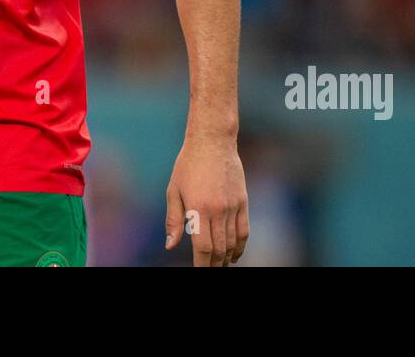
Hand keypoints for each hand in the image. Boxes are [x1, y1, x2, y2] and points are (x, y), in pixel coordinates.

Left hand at [164, 134, 248, 265]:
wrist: (213, 141)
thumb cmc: (188, 165)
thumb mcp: (173, 190)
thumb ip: (174, 221)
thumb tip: (170, 246)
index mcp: (198, 208)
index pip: (202, 248)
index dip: (201, 265)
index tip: (199, 271)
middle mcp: (218, 210)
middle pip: (218, 249)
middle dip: (213, 265)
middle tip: (208, 270)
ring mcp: (232, 206)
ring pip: (232, 243)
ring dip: (226, 258)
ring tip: (220, 265)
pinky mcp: (243, 201)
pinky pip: (244, 231)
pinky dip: (240, 246)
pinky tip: (234, 255)